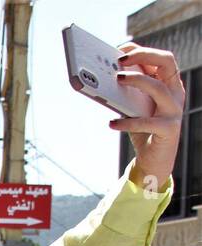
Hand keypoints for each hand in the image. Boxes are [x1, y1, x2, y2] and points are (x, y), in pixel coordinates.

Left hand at [113, 44, 184, 191]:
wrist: (154, 160)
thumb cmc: (143, 129)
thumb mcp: (135, 107)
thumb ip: (127, 92)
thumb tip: (105, 76)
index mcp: (169, 85)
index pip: (161, 58)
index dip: (142, 50)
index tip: (120, 49)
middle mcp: (175, 94)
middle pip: (166, 63)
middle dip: (143, 55)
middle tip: (120, 60)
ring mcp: (174, 111)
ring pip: (158, 88)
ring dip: (137, 81)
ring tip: (116, 80)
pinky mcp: (168, 129)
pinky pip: (147, 122)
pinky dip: (127, 122)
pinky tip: (111, 123)